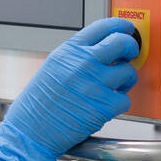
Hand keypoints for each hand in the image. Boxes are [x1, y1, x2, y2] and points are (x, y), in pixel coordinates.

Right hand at [0, 17, 139, 160]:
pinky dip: (119, 105)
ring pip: (128, 72)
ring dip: (126, 80)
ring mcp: (94, 84)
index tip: (126, 31)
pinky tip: (106, 106)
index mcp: (68, 52)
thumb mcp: (52, 69)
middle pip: (122, 43)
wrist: (29, 133)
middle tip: (129, 55)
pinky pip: (125, 100)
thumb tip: (102, 50)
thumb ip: (76, 56)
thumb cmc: (36, 106)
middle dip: (131, 48)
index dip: (121, 27)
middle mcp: (82, 64)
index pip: (103, 27)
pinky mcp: (103, 106)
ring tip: (114, 88)